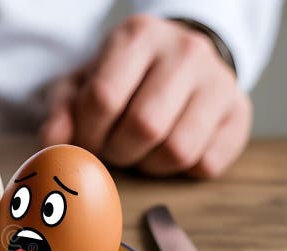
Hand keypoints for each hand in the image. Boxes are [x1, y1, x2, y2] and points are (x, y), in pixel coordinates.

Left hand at [40, 15, 251, 177]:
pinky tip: (166, 152)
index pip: (104, 98)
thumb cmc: (119, 78)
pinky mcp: (240, 112)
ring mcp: (220, 80)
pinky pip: (207, 163)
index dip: (87, 133)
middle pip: (144, 126)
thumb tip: (53, 143)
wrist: (175, 62)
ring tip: (138, 152)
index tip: (85, 141)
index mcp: (138, 36)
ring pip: (178, 150)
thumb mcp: (80, 85)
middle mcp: (185, 50)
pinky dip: (181, 171)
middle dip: (117, 152)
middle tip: (111, 149)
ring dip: (148, 165)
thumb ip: (61, 112)